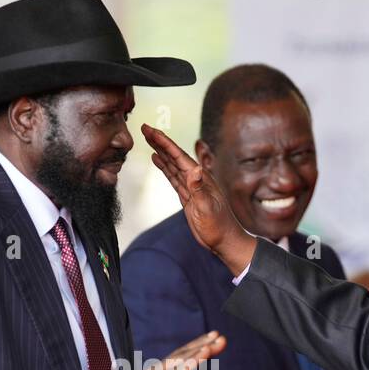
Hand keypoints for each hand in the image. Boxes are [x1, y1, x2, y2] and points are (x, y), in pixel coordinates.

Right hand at [141, 124, 257, 273]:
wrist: (224, 241)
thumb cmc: (219, 227)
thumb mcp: (207, 208)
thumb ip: (199, 189)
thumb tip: (194, 170)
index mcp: (200, 178)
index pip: (178, 156)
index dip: (164, 142)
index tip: (151, 131)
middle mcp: (195, 179)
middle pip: (174, 156)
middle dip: (159, 142)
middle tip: (144, 128)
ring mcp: (191, 187)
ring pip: (172, 165)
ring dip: (160, 151)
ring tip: (148, 139)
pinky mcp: (187, 196)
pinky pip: (173, 177)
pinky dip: (164, 167)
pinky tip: (157, 160)